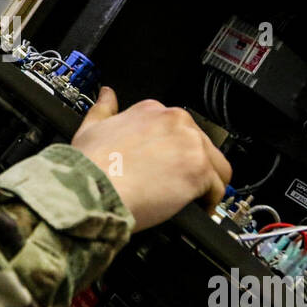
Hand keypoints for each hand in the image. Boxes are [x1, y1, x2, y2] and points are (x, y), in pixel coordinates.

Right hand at [71, 87, 231, 230]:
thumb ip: (103, 109)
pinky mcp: (199, 170)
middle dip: (194, 168)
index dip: (176, 153)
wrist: (90, 190)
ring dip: (208, 184)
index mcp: (151, 110)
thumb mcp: (90, 128)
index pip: (179, 129)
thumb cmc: (87, 166)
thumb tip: (107, 94)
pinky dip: (210, 203)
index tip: (170, 167)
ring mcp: (190, 144)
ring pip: (217, 166)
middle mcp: (174, 121)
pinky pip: (218, 189)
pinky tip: (196, 211)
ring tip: (192, 202)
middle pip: (202, 146)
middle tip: (178, 188)